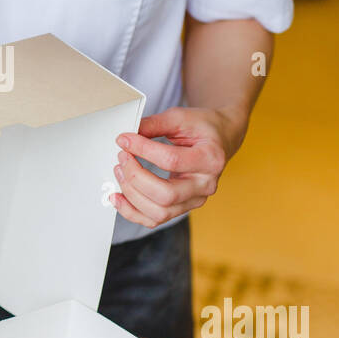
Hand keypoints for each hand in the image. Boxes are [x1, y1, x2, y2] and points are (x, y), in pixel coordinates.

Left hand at [108, 106, 242, 228]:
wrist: (220, 139)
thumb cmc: (203, 128)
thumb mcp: (181, 118)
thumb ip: (154, 125)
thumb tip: (126, 137)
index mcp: (210, 159)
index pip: (171, 160)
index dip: (143, 150)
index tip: (124, 139)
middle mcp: (205, 185)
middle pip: (166, 194)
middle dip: (135, 176)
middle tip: (122, 156)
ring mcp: (195, 200)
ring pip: (159, 212)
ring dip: (131, 194)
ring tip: (119, 171)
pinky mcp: (182, 208)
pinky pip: (154, 220)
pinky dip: (132, 212)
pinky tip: (118, 197)